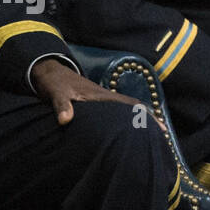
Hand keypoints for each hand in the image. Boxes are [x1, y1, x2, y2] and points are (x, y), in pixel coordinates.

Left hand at [29, 58, 150, 126]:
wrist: (47, 72)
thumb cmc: (53, 82)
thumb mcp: (56, 93)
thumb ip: (61, 105)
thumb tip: (65, 120)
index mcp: (101, 95)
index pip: (129, 104)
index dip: (144, 114)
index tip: (160, 127)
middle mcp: (104, 97)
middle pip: (132, 108)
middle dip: (147, 120)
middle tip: (162, 137)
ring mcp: (100, 100)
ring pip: (125, 111)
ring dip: (137, 121)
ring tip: (149, 138)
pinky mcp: (94, 104)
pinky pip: (115, 113)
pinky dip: (124, 121)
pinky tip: (125, 132)